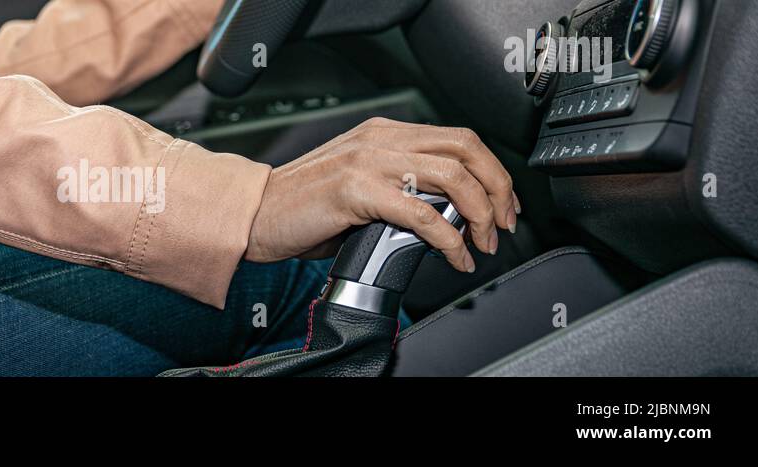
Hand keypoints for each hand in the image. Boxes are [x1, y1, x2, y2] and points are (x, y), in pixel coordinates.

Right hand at [245, 117, 520, 272]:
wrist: (253, 215)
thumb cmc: (299, 208)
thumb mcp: (357, 186)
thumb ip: (398, 188)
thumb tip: (443, 217)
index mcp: (383, 133)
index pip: (459, 139)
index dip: (492, 172)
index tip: (502, 205)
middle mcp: (380, 139)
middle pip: (467, 150)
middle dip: (499, 190)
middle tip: (503, 225)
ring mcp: (369, 162)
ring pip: (454, 176)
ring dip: (481, 214)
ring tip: (482, 244)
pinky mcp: (357, 191)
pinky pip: (424, 213)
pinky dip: (450, 239)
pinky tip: (453, 257)